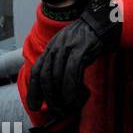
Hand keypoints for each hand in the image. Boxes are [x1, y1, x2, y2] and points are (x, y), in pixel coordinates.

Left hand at [27, 0, 122, 117]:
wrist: (99, 22)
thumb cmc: (83, 39)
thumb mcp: (65, 48)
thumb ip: (58, 63)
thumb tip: (53, 86)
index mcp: (50, 49)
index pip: (36, 71)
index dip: (34, 90)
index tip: (34, 105)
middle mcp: (55, 48)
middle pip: (45, 77)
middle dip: (49, 97)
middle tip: (55, 110)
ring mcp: (67, 48)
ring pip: (58, 76)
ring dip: (61, 95)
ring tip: (66, 106)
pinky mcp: (80, 50)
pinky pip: (71, 72)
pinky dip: (70, 87)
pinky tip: (73, 97)